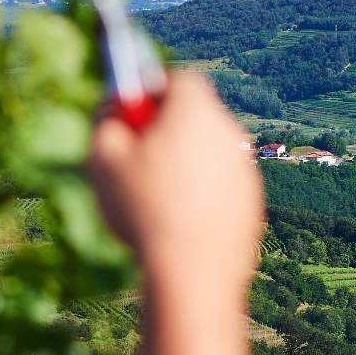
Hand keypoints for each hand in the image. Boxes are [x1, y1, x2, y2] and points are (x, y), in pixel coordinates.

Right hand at [89, 73, 262, 292]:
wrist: (193, 274)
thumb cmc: (144, 210)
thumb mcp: (103, 160)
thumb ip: (105, 123)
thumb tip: (112, 115)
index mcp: (196, 109)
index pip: (176, 80)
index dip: (149, 94)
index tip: (131, 115)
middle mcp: (229, 132)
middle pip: (196, 117)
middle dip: (167, 131)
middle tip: (136, 158)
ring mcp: (246, 169)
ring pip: (209, 156)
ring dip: (185, 167)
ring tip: (154, 202)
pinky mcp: (252, 205)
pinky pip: (221, 190)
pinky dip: (202, 199)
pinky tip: (177, 226)